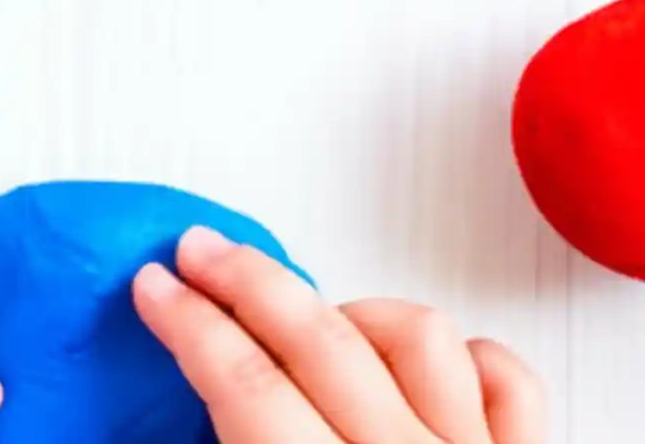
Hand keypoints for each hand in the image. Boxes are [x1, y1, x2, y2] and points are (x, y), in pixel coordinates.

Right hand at [133, 227, 545, 443]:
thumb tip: (170, 407)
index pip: (243, 383)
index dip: (188, 323)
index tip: (153, 285)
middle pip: (316, 339)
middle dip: (245, 279)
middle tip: (198, 248)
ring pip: (415, 337)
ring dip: (352, 314)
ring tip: (310, 315)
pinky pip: (503, 375)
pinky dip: (461, 355)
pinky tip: (415, 356)